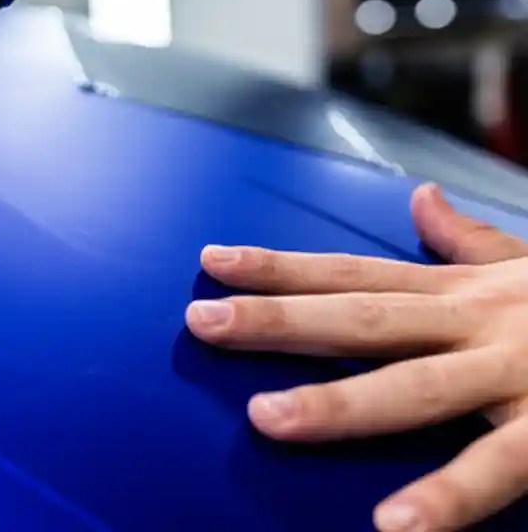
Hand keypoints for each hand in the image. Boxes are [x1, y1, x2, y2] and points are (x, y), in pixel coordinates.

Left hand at [187, 183, 527, 530]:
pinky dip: (449, 496)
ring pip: (418, 389)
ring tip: (266, 422)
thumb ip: (470, 243)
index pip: (354, 273)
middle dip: (282, 321)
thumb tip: (417, 199)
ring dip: (342, 405)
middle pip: (365, 318)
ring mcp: (518, 377)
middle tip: (202, 323)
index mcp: (465, 293)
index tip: (210, 262)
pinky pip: (500, 469)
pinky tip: (396, 526)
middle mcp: (481, 325)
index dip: (280, 268)